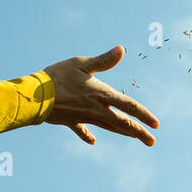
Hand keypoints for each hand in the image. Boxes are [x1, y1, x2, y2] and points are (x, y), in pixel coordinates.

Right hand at [41, 47, 159, 145]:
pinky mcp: (70, 121)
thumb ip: (103, 60)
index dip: (144, 115)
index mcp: (102, 94)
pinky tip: (93, 142)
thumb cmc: (58, 77)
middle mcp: (97, 109)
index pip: (129, 106)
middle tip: (152, 142)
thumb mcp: (81, 64)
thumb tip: (121, 50)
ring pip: (108, 127)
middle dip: (139, 132)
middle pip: (123, 123)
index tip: (156, 125)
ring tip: (135, 137)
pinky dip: (87, 135)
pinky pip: (82, 130)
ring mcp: (85, 117)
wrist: (35, 97)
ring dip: (123, 133)